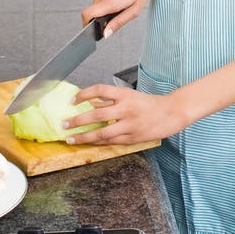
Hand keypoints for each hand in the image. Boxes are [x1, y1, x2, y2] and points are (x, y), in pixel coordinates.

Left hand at [62, 84, 182, 145]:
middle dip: (78, 120)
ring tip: (70, 139)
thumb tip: (90, 104)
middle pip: (96, 113)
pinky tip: (88, 143)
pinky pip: (110, 141)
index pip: (99, 90)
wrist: (170, 113)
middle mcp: (125, 108)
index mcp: (124, 94)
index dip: (84, 94)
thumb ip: (110, 100)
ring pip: (101, 132)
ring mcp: (128, 125)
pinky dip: (97, 142)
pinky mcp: (131, 138)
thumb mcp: (129, 96)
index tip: (72, 100)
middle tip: (64, 124)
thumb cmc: (148, 103)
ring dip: (83, 136)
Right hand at [81, 0, 156, 35]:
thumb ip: (118, 23)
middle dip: (100, 18)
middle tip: (117, 15)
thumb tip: (106, 34)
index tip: (94, 30)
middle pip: (91, 13)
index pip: (87, 15)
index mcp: (109, 1)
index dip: (87, 25)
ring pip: (96, 6)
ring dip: (105, 10)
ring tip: (120, 5)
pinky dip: (106, 3)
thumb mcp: (134, 10)